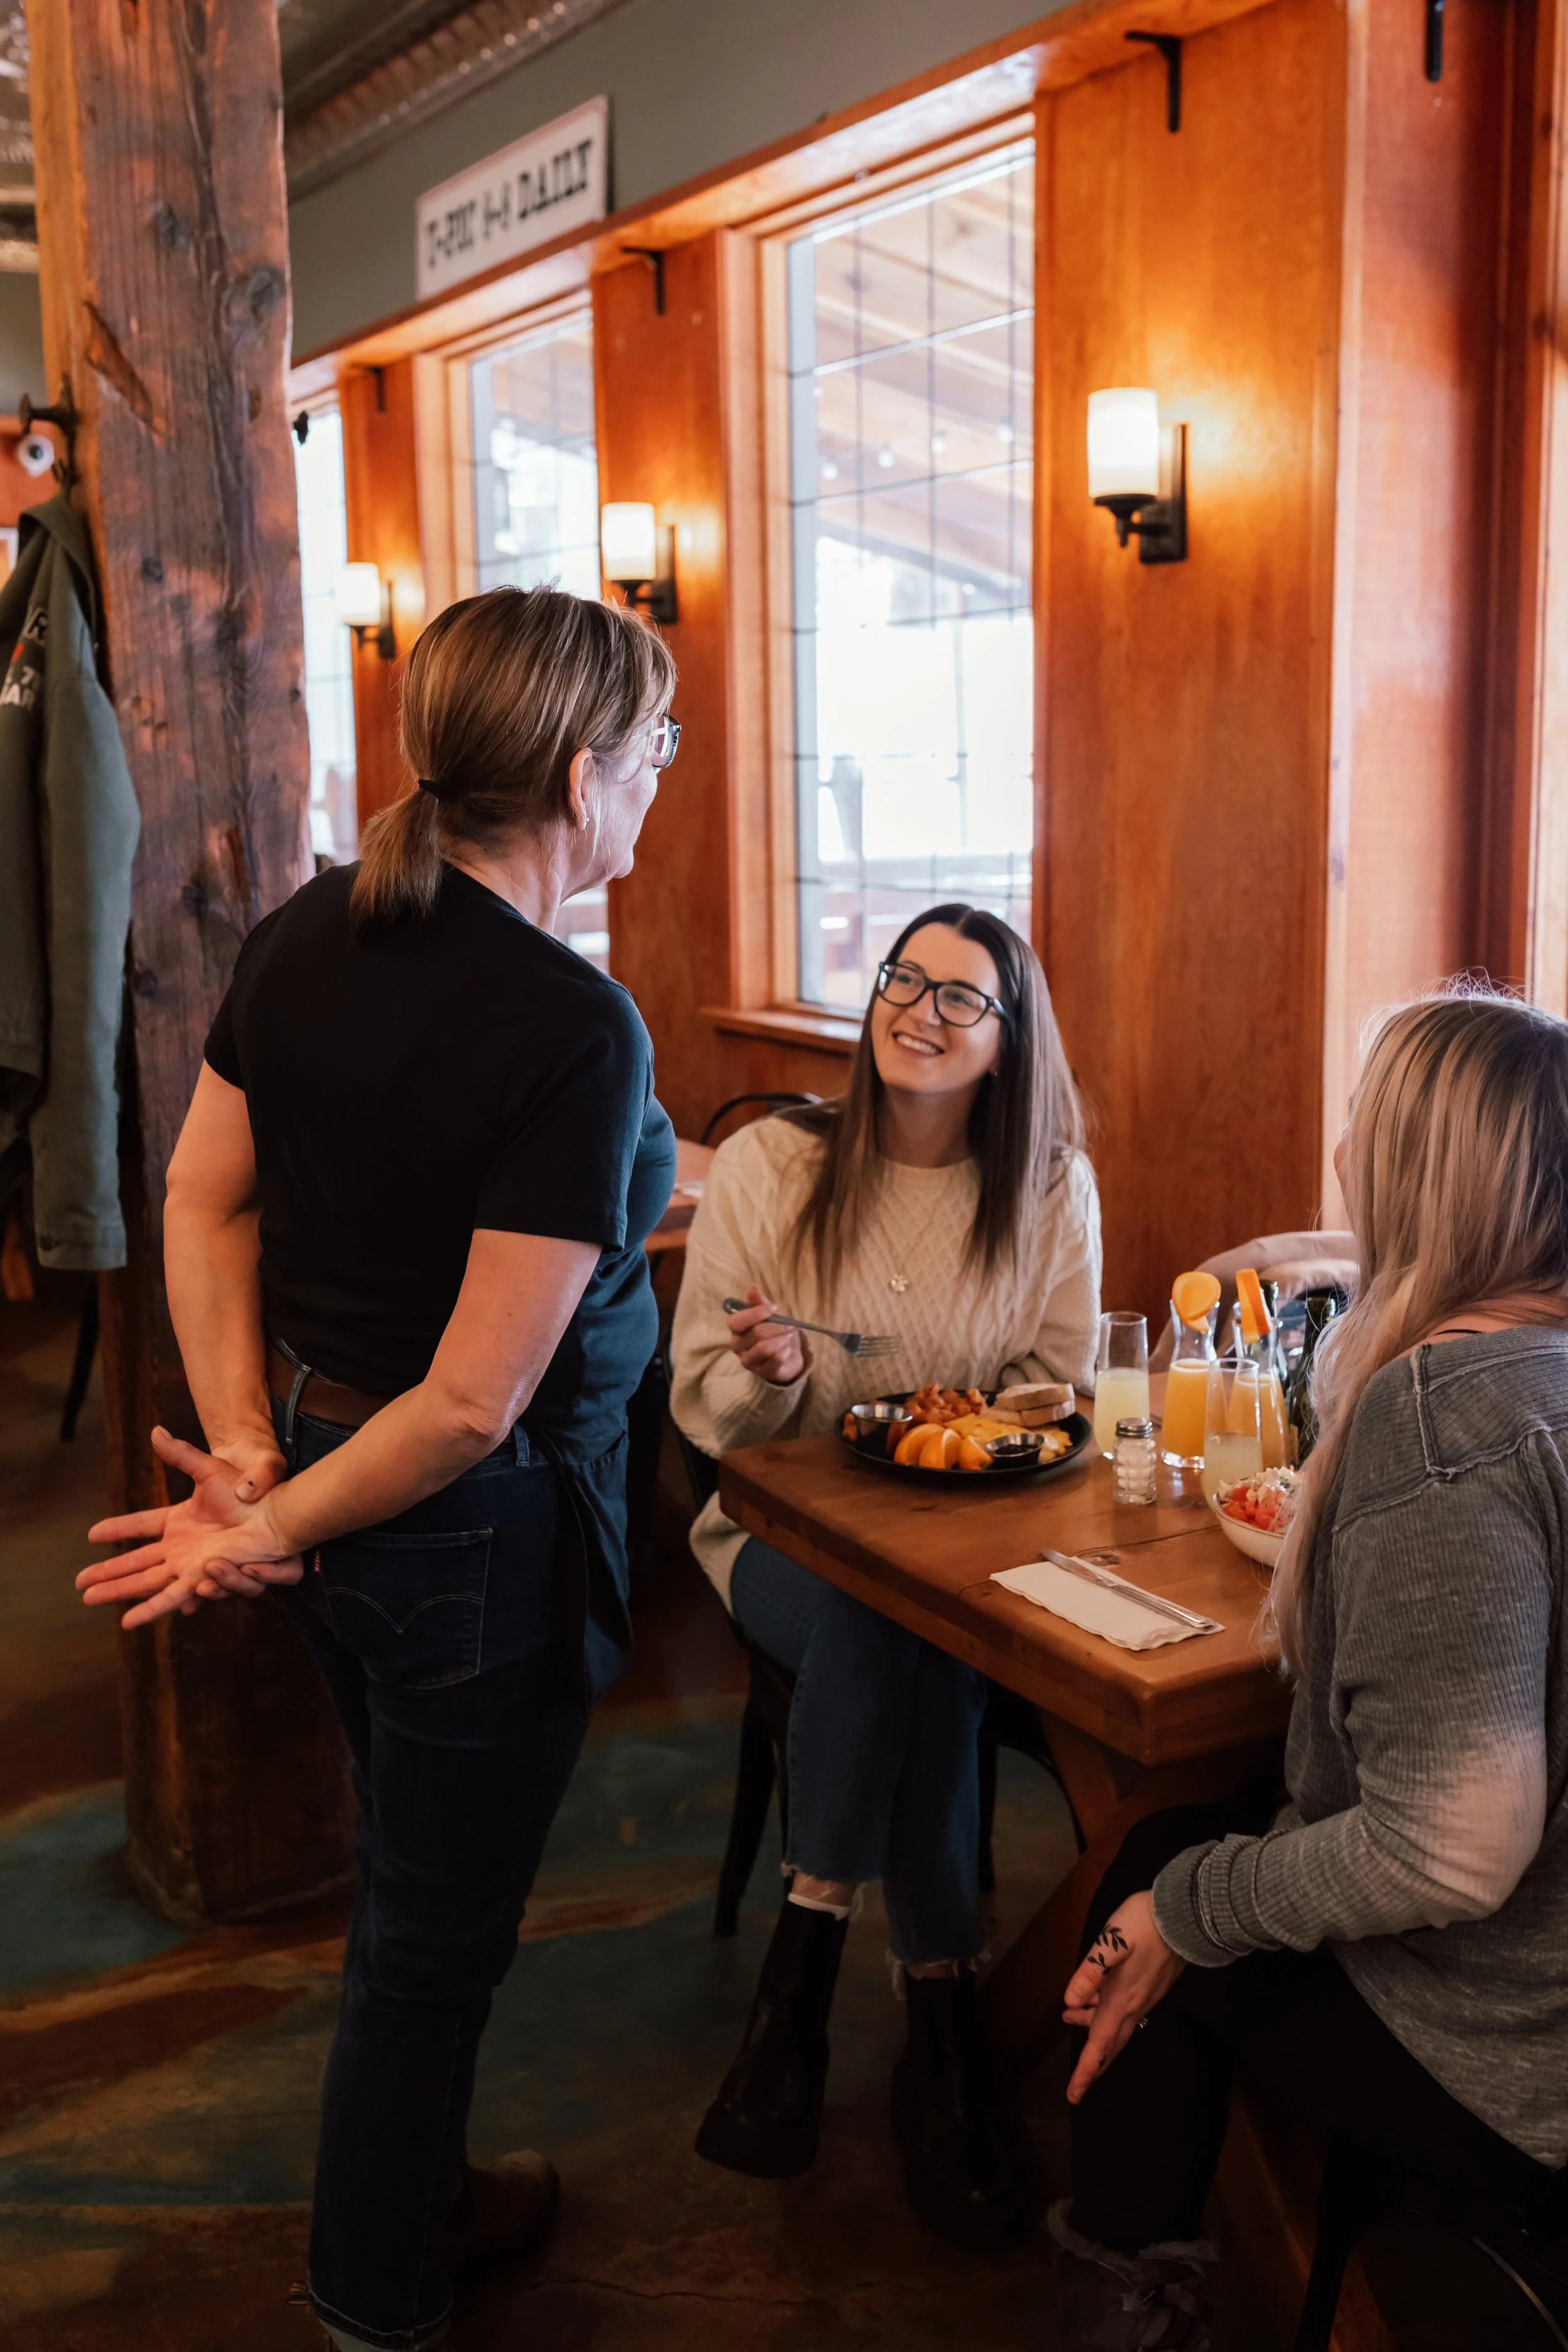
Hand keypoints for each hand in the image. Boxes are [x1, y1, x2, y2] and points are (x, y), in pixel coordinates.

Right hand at [78, 1427, 303, 1628]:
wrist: (273, 1511)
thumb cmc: (247, 1490)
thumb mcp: (207, 1469)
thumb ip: (180, 1455)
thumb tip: (155, 1432)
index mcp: (180, 1520)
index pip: (140, 1525)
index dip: (118, 1529)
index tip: (91, 1535)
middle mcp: (181, 1547)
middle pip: (134, 1563)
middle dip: (107, 1573)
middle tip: (79, 1582)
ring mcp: (189, 1564)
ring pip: (144, 1582)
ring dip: (117, 1590)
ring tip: (89, 1598)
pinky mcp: (200, 1578)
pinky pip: (170, 1596)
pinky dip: (150, 1608)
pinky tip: (128, 1620)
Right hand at [726, 1286, 806, 1386]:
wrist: (788, 1353)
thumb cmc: (775, 1329)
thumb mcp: (770, 1312)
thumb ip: (759, 1302)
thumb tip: (753, 1289)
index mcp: (736, 1328)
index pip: (735, 1321)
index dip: (754, 1314)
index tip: (772, 1309)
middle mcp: (737, 1345)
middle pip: (756, 1333)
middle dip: (777, 1326)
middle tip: (790, 1325)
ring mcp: (748, 1361)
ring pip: (764, 1348)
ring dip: (781, 1339)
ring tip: (789, 1336)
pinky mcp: (762, 1373)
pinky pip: (774, 1362)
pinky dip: (784, 1353)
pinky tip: (787, 1350)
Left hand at [1062, 1891, 1184, 2102]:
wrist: (1187, 1915)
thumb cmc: (1145, 1923)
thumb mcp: (1112, 1941)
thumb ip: (1090, 1971)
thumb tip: (1069, 2000)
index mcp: (1122, 1999)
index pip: (1100, 2044)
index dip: (1085, 2070)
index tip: (1073, 2096)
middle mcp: (1135, 2005)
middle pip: (1110, 2044)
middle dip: (1092, 2064)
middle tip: (1077, 2083)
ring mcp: (1145, 1997)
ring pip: (1116, 2026)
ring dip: (1093, 2029)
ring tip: (1069, 2016)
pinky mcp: (1151, 1986)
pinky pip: (1123, 2011)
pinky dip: (1104, 2011)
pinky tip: (1094, 1995)